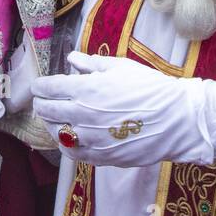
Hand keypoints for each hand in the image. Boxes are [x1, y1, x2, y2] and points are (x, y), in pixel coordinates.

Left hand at [31, 51, 215, 168]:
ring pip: (57, 134)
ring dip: (51, 124)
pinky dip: (66, 144)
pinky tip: (68, 138)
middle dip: (41, 104)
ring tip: (53, 119)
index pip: (49, 88)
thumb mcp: (121, 68)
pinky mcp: (101, 157)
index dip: (39, 87)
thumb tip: (72, 59)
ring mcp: (91, 139)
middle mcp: (83, 115)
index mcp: (86, 89)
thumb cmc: (151, 88)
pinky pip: (73, 153)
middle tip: (42, 101)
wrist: (177, 119)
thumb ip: (92, 64)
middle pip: (46, 111)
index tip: (38, 86)